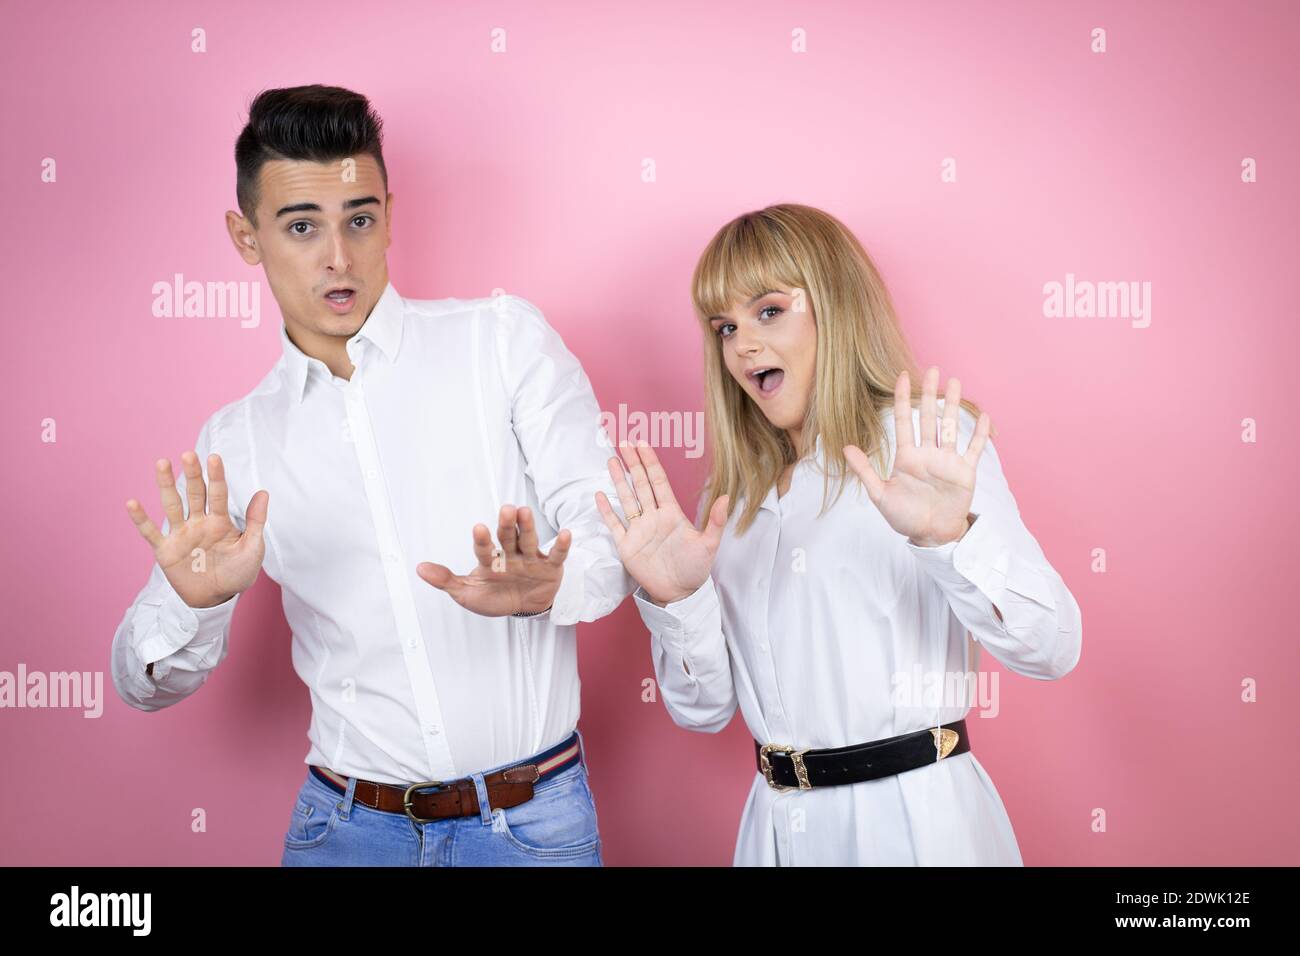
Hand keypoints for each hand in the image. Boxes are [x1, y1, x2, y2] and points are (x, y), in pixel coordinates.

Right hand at [125, 452, 268, 608]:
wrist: (218, 599)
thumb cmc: (239, 573)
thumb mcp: (253, 548)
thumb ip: (255, 521)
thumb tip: (263, 492)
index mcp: (221, 521)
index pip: (218, 494)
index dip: (216, 476)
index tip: (214, 457)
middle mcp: (199, 523)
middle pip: (194, 494)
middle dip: (192, 475)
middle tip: (188, 454)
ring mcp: (181, 535)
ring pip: (172, 505)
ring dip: (166, 485)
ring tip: (162, 463)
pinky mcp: (165, 551)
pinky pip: (150, 533)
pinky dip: (141, 519)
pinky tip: (132, 502)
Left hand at [416, 505, 567, 616]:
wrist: (525, 607)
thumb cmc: (495, 597)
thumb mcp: (467, 593)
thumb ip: (446, 580)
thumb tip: (419, 568)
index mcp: (490, 560)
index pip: (484, 549)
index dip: (482, 540)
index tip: (478, 528)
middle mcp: (510, 555)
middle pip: (507, 537)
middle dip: (506, 524)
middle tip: (506, 508)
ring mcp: (530, 559)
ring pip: (528, 541)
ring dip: (526, 527)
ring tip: (524, 511)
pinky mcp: (550, 567)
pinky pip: (556, 556)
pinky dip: (561, 546)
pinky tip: (565, 534)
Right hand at [594, 440, 729, 606]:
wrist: (679, 594)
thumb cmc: (695, 570)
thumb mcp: (709, 545)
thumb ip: (714, 522)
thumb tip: (725, 498)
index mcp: (671, 513)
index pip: (658, 481)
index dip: (650, 461)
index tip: (642, 443)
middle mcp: (653, 517)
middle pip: (640, 484)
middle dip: (632, 463)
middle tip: (623, 442)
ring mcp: (638, 530)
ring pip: (626, 499)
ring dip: (618, 480)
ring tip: (611, 460)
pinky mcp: (627, 545)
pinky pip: (614, 524)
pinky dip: (606, 510)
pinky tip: (599, 495)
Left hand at [843, 366, 989, 547]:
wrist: (930, 535)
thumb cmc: (904, 517)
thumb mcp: (880, 494)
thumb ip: (865, 471)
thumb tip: (845, 447)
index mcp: (907, 456)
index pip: (904, 421)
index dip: (903, 399)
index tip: (902, 376)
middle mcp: (927, 454)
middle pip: (929, 417)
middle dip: (930, 394)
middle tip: (934, 369)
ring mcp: (947, 461)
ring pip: (951, 426)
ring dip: (953, 405)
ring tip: (955, 382)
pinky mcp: (965, 472)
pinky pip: (973, 449)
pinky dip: (979, 433)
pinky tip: (984, 416)